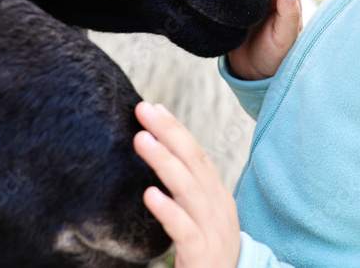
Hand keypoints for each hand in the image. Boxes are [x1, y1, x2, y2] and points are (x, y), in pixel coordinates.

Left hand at [134, 101, 240, 267]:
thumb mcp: (198, 217)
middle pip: (195, 163)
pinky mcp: (203, 257)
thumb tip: (159, 155)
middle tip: (143, 109)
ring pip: (189, 190)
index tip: (154, 107)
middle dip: (169, 132)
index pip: (197, 155)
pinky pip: (186, 230)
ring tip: (140, 139)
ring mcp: (214, 232)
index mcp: (217, 197)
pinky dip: (169, 210)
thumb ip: (184, 191)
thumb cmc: (204, 255)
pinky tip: (150, 194)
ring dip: (164, 161)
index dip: (176, 129)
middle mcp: (219, 209)